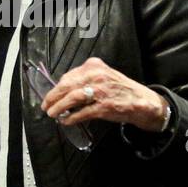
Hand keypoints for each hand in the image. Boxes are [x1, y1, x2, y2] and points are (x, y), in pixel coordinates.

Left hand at [41, 56, 167, 132]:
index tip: (51, 95)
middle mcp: (96, 75)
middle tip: (46, 105)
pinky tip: (66, 121)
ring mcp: (100, 91)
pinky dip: (71, 118)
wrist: (141, 100)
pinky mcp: (104, 106)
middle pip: (67, 86)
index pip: (68, 76)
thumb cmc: (119, 89)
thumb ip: (84, 79)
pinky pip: (82, 113)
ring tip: (52, 113)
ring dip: (59, 107)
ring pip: (72, 98)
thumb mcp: (102, 75)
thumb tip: (63, 90)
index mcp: (94, 66)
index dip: (57, 87)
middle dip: (53, 97)